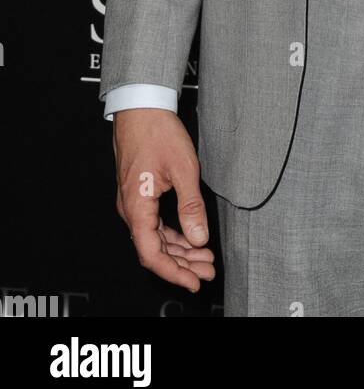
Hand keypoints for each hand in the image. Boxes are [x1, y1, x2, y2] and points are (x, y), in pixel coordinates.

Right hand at [112, 108, 215, 292]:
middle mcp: (131, 209)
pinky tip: (191, 237)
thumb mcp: (183, 169)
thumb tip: (199, 237)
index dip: (173, 273)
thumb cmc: (157, 132)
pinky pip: (155, 224)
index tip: (193, 281)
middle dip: (182, 264)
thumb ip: (191, 206)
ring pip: (155, 238)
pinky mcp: (140, 195)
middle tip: (207, 271)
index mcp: (137, 207)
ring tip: (204, 257)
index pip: (151, 255)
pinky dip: (173, 234)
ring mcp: (134, 203)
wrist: (142, 107)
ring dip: (179, 250)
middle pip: (154, 250)